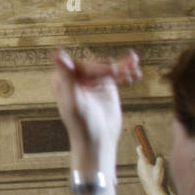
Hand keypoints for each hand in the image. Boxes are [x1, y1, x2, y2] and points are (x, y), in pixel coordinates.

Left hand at [51, 48, 139, 162]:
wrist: (98, 141)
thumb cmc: (82, 125)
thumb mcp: (74, 101)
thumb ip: (66, 77)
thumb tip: (57, 53)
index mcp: (62, 78)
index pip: (82, 65)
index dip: (97, 67)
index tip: (113, 72)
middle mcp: (75, 76)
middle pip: (97, 64)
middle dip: (113, 67)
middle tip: (128, 72)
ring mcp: (92, 79)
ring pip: (108, 66)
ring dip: (123, 66)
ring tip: (135, 65)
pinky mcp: (105, 84)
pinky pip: (117, 73)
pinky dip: (127, 71)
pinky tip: (136, 73)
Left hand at [135, 146, 164, 194]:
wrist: (153, 190)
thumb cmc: (156, 178)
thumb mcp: (160, 168)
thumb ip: (160, 161)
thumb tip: (159, 157)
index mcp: (143, 162)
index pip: (140, 152)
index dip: (140, 147)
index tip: (141, 145)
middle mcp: (139, 166)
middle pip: (141, 158)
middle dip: (144, 155)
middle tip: (149, 153)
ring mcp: (139, 171)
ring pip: (141, 164)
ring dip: (146, 162)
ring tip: (152, 162)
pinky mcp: (141, 176)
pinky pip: (142, 169)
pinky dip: (146, 167)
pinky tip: (151, 170)